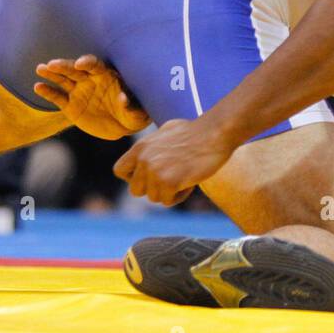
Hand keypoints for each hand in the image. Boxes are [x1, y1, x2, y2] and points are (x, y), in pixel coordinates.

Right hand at [34, 55, 150, 139]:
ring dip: (52, 74)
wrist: (124, 126)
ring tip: (40, 68)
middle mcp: (90, 80)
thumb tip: (123, 98)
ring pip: (63, 80)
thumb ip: (130, 104)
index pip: (95, 65)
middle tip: (52, 64)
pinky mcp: (70, 106)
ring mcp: (78, 92)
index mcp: (106, 76)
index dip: (88, 63)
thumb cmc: (134, 114)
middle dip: (64, 66)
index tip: (81, 64)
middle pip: (75, 70)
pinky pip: (57, 97)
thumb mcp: (136, 112)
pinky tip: (38, 87)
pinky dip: (48, 91)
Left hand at [114, 117, 235, 205]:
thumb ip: (152, 147)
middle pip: (136, 190)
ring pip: (153, 198)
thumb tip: (147, 157)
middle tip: (171, 179)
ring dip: (168, 192)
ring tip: (184, 177)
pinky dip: (179, 196)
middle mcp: (143, 160)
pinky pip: (167, 201)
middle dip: (152, 188)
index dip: (133, 177)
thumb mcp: (165, 132)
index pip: (119, 170)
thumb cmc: (195, 131)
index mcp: (140, 147)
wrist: (214, 133)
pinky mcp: (169, 182)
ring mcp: (155, 171)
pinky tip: (190, 182)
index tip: (149, 175)